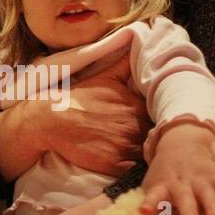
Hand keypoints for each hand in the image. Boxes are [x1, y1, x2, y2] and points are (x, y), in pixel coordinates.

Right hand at [0, 56, 148, 179]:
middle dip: (157, 137)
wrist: (51, 119)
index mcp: (136, 105)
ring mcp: (124, 146)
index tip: (161, 121)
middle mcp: (134, 125)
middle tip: (156, 139)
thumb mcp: (104, 75)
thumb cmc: (79, 97)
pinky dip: (136, 170)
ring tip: (146, 153)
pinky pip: (134, 171)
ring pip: (148, 154)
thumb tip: (140, 43)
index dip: (163, 119)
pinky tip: (133, 165)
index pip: (162, 115)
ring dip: (148, 154)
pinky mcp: (114, 164)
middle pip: (157, 136)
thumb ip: (126, 64)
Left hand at [139, 124, 214, 214]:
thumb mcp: (154, 185)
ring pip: (207, 192)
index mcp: (164, 185)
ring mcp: (200, 180)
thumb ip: (154, 203)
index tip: (145, 212)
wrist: (180, 144)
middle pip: (184, 197)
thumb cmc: (165, 175)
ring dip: (212, 205)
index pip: (155, 195)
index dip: (150, 203)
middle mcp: (182, 183)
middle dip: (189, 211)